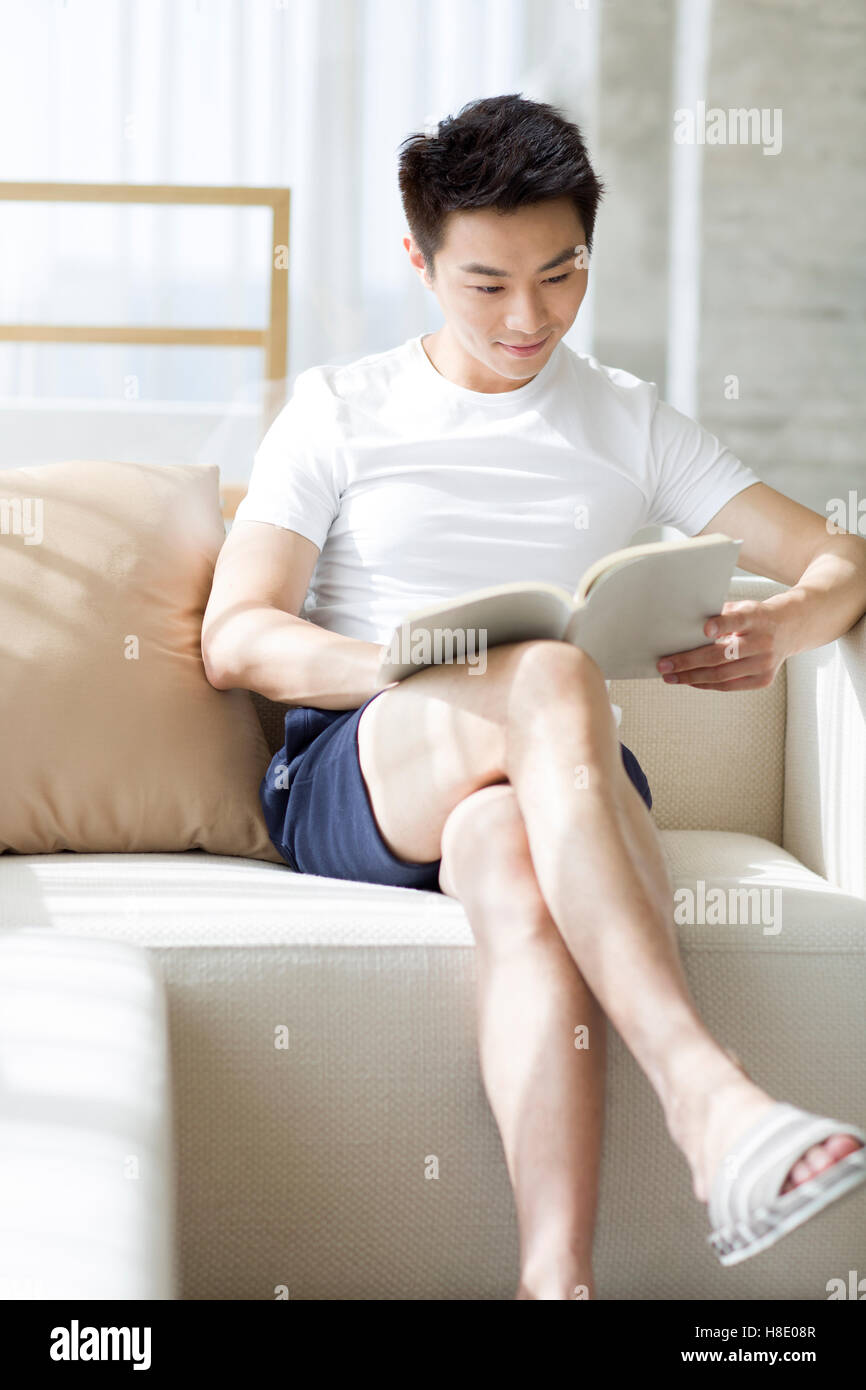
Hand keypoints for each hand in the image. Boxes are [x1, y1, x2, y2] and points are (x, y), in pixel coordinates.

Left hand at [656, 599, 788, 691]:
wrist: (790, 628)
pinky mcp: (763, 679)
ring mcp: (765, 664)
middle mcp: (763, 642)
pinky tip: (689, 681)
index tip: (704, 629)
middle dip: (688, 661)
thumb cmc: (756, 617)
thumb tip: (683, 627)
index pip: (738, 620)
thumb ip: (719, 616)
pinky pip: (728, 686)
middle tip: (664, 664)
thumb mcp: (742, 608)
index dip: (721, 625)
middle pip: (721, 655)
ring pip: (722, 675)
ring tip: (670, 676)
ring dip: (691, 677)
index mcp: (757, 618)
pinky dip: (706, 684)